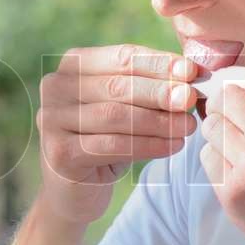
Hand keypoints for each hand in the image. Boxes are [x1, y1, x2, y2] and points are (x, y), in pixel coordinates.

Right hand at [36, 43, 199, 224]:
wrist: (75, 188)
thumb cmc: (106, 137)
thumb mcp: (126, 105)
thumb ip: (150, 86)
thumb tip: (192, 73)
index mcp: (73, 63)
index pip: (122, 57)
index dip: (159, 64)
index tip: (192, 72)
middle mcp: (56, 87)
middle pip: (118, 86)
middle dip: (159, 92)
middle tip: (191, 99)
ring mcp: (52, 120)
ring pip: (116, 116)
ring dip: (158, 121)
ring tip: (188, 126)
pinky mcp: (59, 153)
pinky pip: (111, 146)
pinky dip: (147, 146)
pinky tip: (173, 146)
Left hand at [196, 66, 244, 244]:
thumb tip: (237, 83)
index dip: (230, 78)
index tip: (223, 83)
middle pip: (222, 100)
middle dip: (222, 108)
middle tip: (230, 121)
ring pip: (210, 129)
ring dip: (220, 136)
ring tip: (243, 153)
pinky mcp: (235, 193)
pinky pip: (208, 159)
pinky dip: (218, 162)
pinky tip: (241, 174)